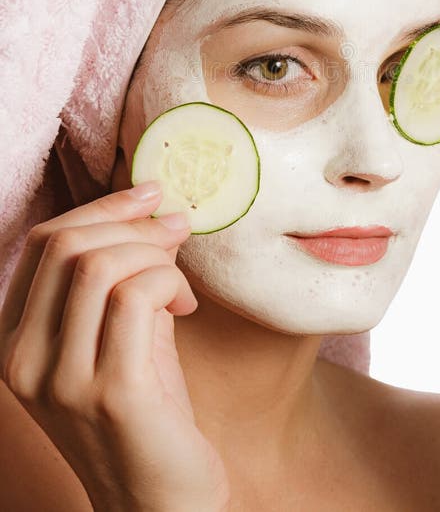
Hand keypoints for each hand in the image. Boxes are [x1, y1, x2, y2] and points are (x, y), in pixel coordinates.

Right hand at [0, 185, 229, 511]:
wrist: (161, 500)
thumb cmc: (146, 411)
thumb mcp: (120, 333)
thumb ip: (123, 275)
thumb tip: (152, 208)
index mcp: (16, 341)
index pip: (42, 244)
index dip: (100, 207)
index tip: (149, 193)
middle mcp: (24, 362)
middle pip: (67, 246)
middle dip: (132, 222)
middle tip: (176, 229)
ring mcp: (62, 381)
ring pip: (100, 266)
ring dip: (154, 253)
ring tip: (180, 280)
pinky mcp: (111, 393)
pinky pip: (136, 298)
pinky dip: (168, 282)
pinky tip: (186, 305)